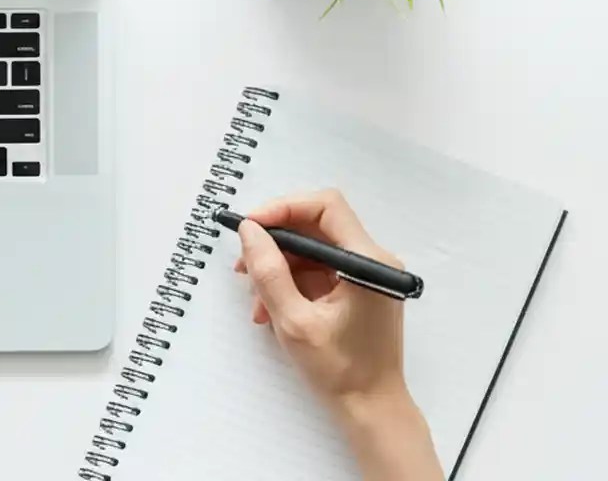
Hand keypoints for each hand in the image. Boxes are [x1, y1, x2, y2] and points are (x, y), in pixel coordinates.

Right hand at [234, 190, 442, 480]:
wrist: (371, 409)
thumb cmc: (340, 370)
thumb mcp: (294, 321)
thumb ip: (270, 272)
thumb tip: (249, 231)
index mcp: (368, 261)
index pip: (326, 206)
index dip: (283, 208)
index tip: (251, 226)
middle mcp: (373, 260)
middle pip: (317, 225)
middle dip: (275, 241)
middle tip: (243, 264)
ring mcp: (366, 275)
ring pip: (313, 250)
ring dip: (279, 267)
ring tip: (255, 300)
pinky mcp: (357, 290)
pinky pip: (318, 271)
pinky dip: (291, 283)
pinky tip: (270, 309)